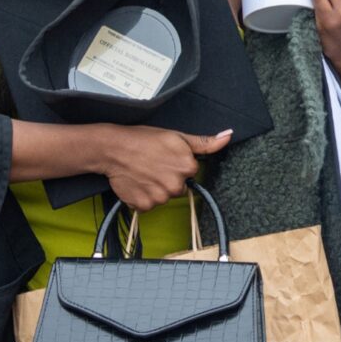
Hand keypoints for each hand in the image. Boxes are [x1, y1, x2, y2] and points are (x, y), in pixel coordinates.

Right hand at [97, 126, 232, 211]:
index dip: (177, 164)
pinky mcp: (144, 205)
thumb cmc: (143, 139)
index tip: (165, 157)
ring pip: (163, 197)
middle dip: (168, 179)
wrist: (112, 148)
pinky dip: (142, 196)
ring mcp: (160, 197)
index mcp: (187, 167)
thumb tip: (228, 137)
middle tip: (153, 165)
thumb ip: (204, 142)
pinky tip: (136, 182)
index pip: (190, 172)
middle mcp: (176, 185)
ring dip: (155, 188)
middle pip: (178, 187)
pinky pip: (148, 205)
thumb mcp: (176, 136)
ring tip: (143, 172)